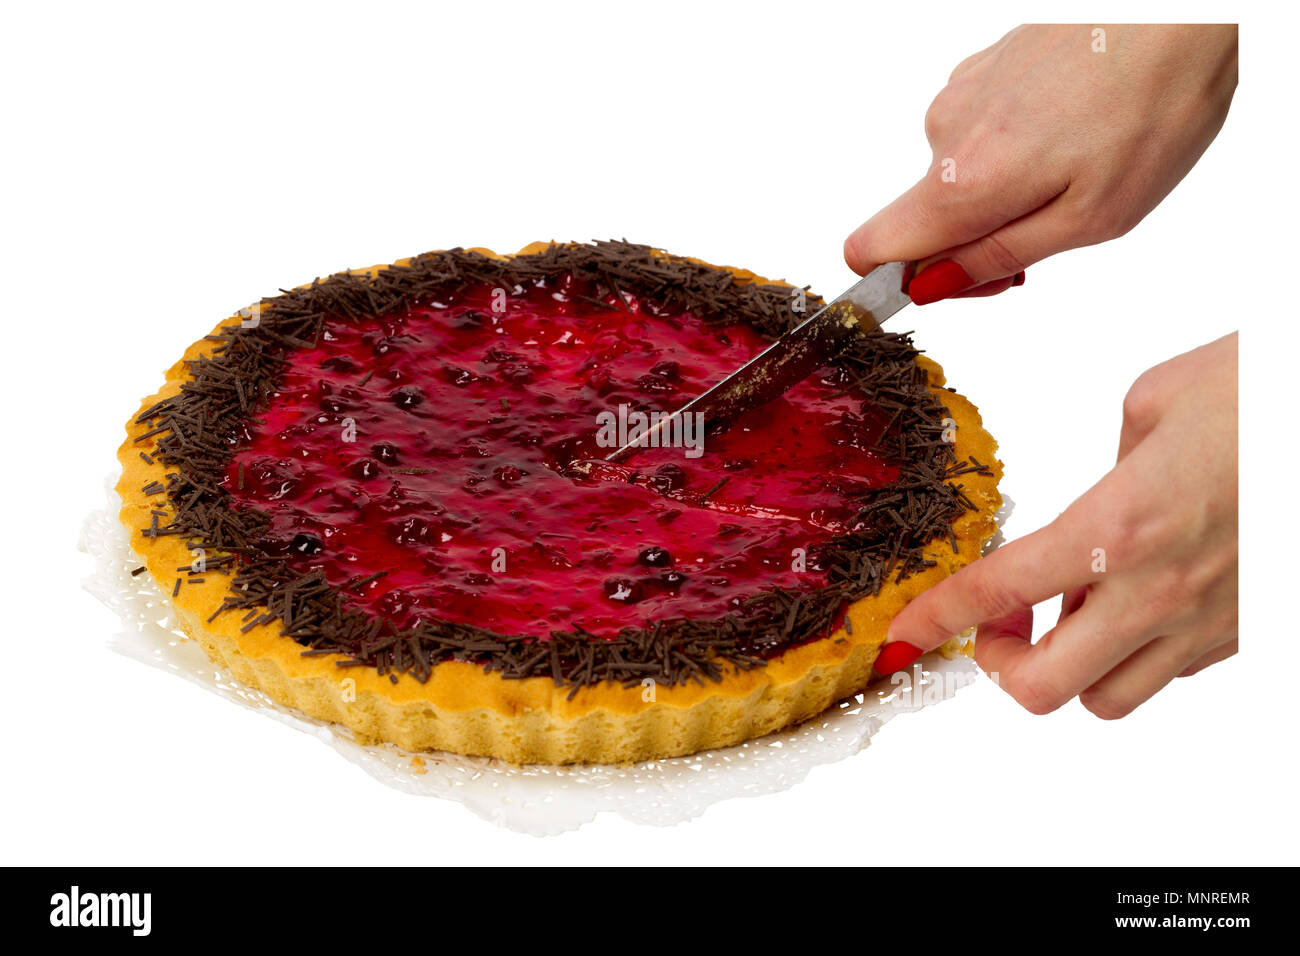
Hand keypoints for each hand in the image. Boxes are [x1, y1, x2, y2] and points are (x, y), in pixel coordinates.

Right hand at [844, 24, 1237, 301]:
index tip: (949, 284)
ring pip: (956, 174)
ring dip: (1001, 190)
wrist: (1182, 10)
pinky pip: (978, 131)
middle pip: (924, 219)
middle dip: (974, 241)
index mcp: (963, 183)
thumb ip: (998, 258)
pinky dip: (1014, 145)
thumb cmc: (1156, 106)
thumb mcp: (1090, 219)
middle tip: (1050, 236)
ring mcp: (960, 92)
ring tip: (1076, 168)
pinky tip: (1071, 129)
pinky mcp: (983, 65)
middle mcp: (943, 134)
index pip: (869, 248)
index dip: (895, 280)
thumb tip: (929, 287)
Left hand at [878, 333, 1237, 717]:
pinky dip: (1134, 652)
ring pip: (1110, 700)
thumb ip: (1102, 469)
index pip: (998, 593)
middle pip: (1046, 690)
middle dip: (1002, 667)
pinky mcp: (1249, 630)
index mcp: (1121, 522)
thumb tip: (1086, 515)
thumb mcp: (1152, 403)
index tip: (909, 629)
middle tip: (1000, 626)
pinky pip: (1171, 672)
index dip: (938, 618)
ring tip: (1069, 615)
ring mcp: (1211, 620)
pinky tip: (1135, 603)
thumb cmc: (1264, 390)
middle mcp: (1162, 588)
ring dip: (1071, 667)